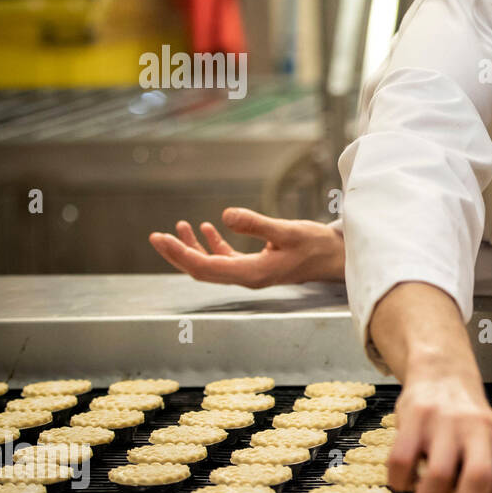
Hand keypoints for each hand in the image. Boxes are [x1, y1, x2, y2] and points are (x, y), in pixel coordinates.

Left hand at [148, 207, 344, 286]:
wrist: (335, 259)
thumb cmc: (316, 245)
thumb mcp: (288, 230)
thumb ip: (256, 224)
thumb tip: (225, 215)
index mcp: (253, 273)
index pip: (206, 268)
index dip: (181, 254)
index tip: (162, 239)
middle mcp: (247, 277)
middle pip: (202, 270)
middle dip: (178, 254)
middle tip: (156, 237)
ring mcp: (250, 273)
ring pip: (211, 265)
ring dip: (192, 249)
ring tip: (177, 229)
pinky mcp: (256, 266)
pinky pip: (226, 259)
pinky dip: (212, 245)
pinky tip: (206, 229)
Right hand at [387, 374, 491, 492]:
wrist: (442, 375)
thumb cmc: (464, 431)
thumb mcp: (487, 454)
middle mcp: (481, 431)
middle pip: (479, 482)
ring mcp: (447, 422)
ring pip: (438, 476)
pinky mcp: (416, 416)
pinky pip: (401, 462)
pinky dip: (400, 482)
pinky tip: (406, 480)